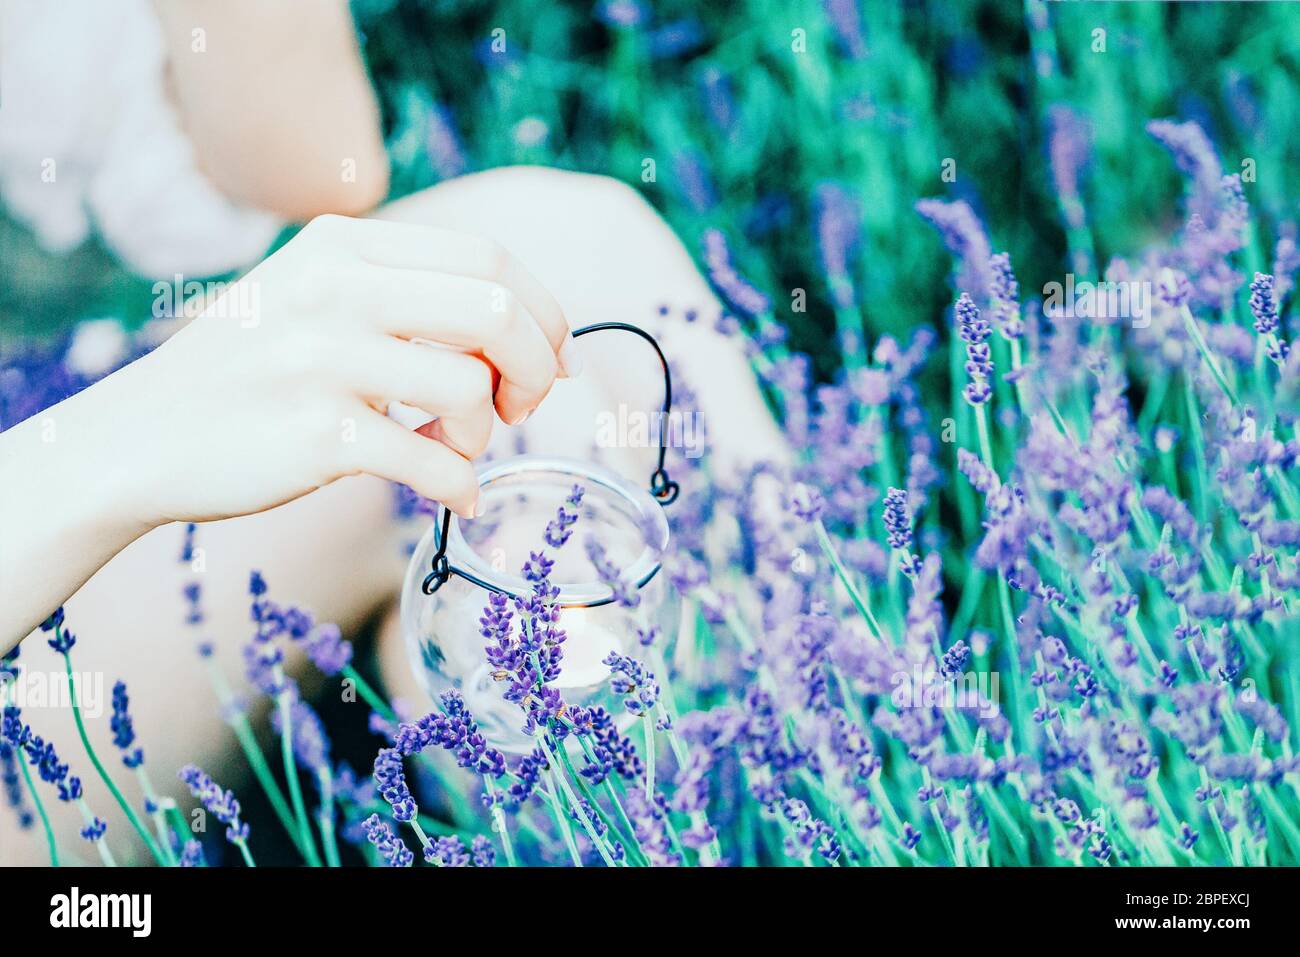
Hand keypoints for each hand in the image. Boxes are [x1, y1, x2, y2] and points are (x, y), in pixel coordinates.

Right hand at [115, 214, 579, 523]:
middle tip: (523, 409)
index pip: (489, 257)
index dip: (544, 313)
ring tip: (454, 448)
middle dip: (536, 370)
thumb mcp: (315, 294)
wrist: (141, 437)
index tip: (554, 360)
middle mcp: (335, 289)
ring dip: (485, 435)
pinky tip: (451, 494)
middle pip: (498, 313)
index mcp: (344, 243)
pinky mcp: (317, 435)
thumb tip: (537, 337)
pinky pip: (434, 465)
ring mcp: (322, 361)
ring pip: (471, 392)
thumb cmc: (252, 371)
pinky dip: (461, 487)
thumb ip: (410, 295)